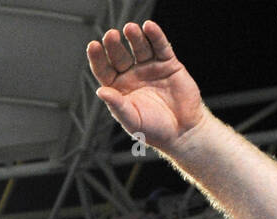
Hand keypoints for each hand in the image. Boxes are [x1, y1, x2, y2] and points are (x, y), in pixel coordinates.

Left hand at [87, 21, 206, 153]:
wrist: (183, 132)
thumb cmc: (154, 130)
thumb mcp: (133, 121)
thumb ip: (117, 106)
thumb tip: (100, 91)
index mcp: (119, 88)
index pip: (104, 69)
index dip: (98, 58)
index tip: (93, 46)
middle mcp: (132, 75)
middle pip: (120, 55)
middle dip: (115, 45)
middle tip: (111, 35)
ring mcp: (150, 67)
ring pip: (139, 47)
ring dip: (134, 37)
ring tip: (130, 29)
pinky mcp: (168, 64)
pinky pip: (160, 47)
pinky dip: (155, 36)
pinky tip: (149, 27)